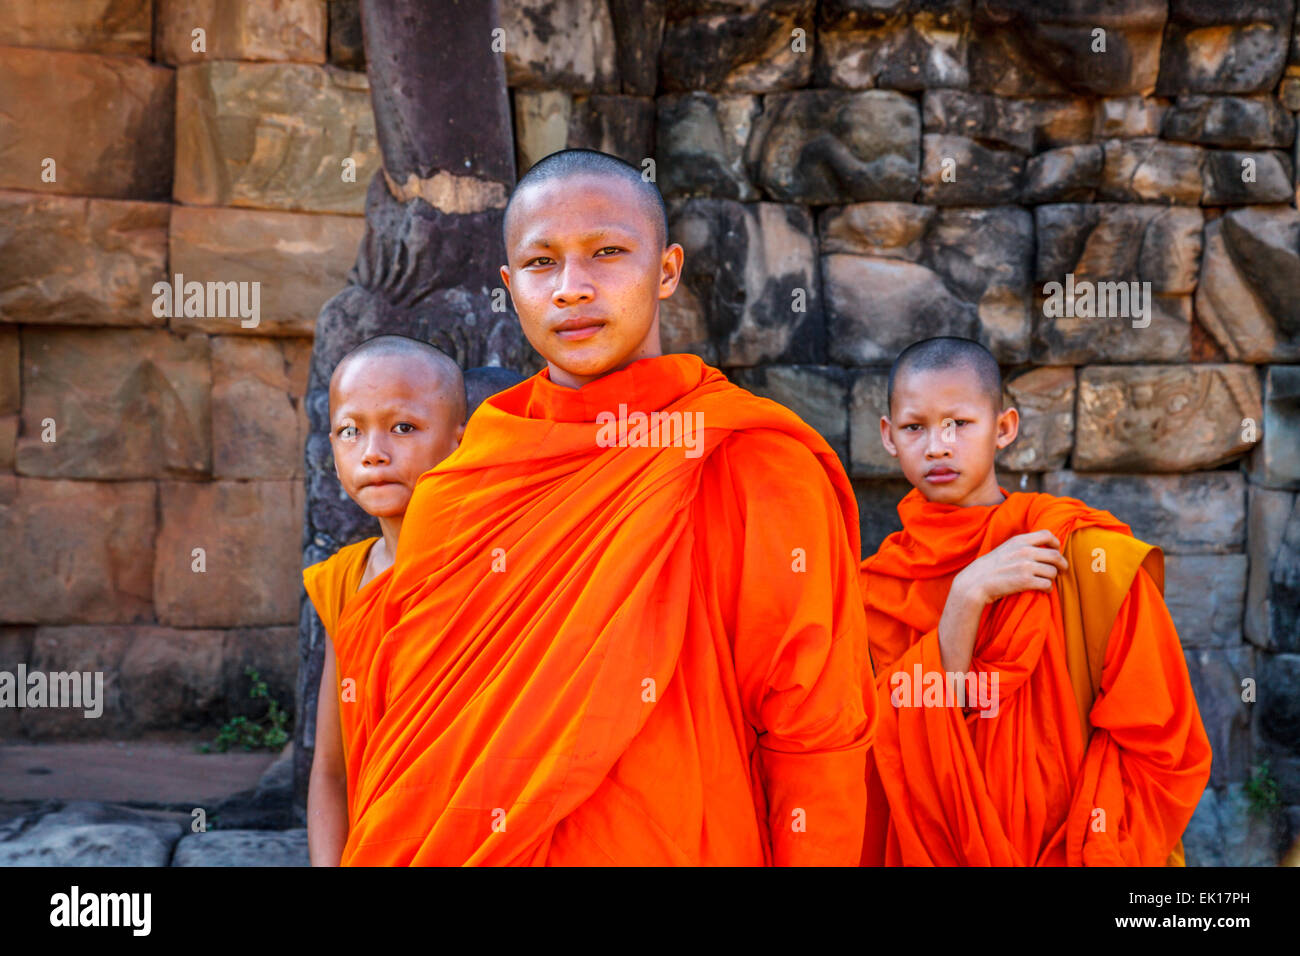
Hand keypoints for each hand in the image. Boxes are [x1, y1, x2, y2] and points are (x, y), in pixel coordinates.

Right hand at [939, 530, 1066, 672]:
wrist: (975, 583)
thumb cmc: (990, 568)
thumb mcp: (1005, 549)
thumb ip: (1022, 546)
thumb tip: (1042, 548)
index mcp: (1019, 540)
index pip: (1047, 535)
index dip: (1056, 543)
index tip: (1056, 550)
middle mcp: (1024, 551)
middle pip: (1055, 555)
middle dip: (1062, 564)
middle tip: (1062, 570)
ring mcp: (1025, 566)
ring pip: (1053, 571)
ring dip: (1052, 578)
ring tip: (1047, 582)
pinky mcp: (1025, 581)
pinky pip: (1047, 584)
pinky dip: (1048, 589)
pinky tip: (1043, 590)